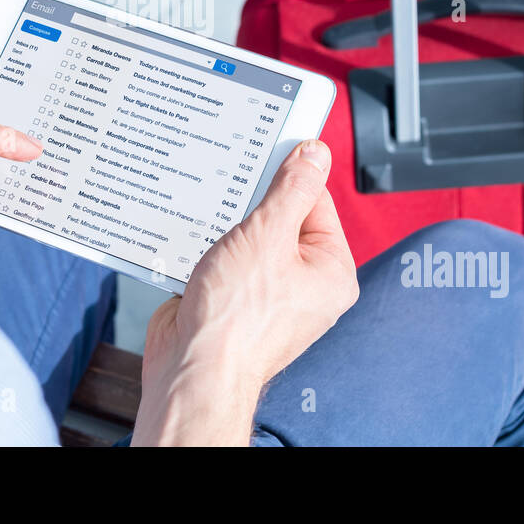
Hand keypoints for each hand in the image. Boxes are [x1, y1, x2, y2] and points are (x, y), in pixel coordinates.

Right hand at [132, 139, 357, 445]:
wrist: (192, 370)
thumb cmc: (236, 320)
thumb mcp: (267, 234)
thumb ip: (291, 189)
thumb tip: (314, 154)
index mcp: (331, 271)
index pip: (317, 202)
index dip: (290, 176)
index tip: (267, 153)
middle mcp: (305, 286)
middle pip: (282, 219)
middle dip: (253, 206)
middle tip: (233, 196)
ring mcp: (269, 296)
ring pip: (249, 240)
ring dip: (227, 229)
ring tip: (215, 233)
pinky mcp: (235, 303)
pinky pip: (226, 261)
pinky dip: (209, 249)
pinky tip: (196, 247)